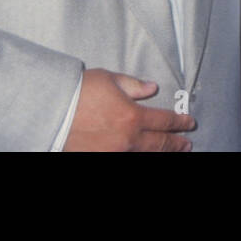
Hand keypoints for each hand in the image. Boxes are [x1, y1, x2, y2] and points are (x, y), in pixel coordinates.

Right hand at [62, 69, 195, 151]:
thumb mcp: (109, 80)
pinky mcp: (101, 159)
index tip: (189, 123)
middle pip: (159, 143)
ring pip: (146, 155)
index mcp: (133, 116)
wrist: (50, 112)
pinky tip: (145, 155)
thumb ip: (134, 86)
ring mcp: (115, 153)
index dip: (179, 122)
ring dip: (161, 154)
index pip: (164, 121)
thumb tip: (152, 88)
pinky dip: (140, 157)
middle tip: (186, 144)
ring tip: (171, 153)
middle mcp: (128, 139)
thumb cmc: (79, 92)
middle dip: (175, 143)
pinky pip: (127, 159)